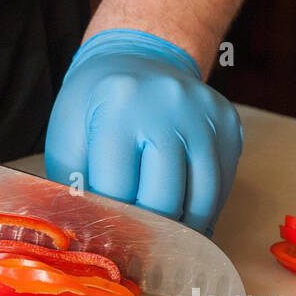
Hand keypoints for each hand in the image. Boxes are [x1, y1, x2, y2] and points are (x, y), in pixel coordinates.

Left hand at [45, 29, 242, 234]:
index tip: (107, 233)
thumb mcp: (67, 139)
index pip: (118, 190)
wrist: (134, 56)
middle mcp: (168, 105)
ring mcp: (204, 112)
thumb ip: (77, 188)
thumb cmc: (94, 105)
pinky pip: (222, 184)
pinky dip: (203, 208)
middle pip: (165, 200)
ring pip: (202, 200)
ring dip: (181, 227)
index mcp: (119, 106)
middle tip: (136, 239)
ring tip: (162, 235)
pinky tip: (184, 213)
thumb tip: (96, 239)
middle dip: (148, 229)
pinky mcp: (228, 122)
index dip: (111, 220)